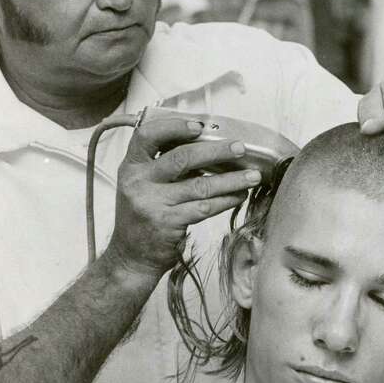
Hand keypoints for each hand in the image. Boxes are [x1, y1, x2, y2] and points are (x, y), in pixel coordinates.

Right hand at [108, 116, 261, 277]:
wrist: (131, 257)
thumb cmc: (142, 218)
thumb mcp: (142, 186)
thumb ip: (164, 167)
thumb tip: (208, 149)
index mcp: (131, 166)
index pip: (147, 135)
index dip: (174, 127)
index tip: (200, 125)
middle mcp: (138, 182)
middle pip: (182, 158)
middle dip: (217, 150)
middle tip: (240, 148)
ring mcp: (152, 203)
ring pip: (200, 185)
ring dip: (231, 179)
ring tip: (252, 176)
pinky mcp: (168, 223)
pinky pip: (204, 207)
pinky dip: (225, 200)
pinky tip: (238, 196)